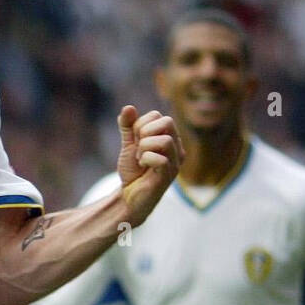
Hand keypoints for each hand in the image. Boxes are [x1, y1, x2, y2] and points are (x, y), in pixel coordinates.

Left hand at [115, 106, 183, 226]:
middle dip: (145, 132)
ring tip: (140, 159)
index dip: (141, 124)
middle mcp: (176, 148)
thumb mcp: (128, 145)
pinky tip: (143, 167)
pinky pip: (161, 159)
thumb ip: (128, 126)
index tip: (135, 141)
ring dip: (145, 147)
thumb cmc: (133, 172)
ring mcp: (175, 162)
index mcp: (169, 138)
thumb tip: (129, 107)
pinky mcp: (168, 176)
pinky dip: (146, 159)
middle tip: (138, 148)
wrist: (129, 197)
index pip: (159, 116)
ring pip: (166, 140)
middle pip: (168, 122)